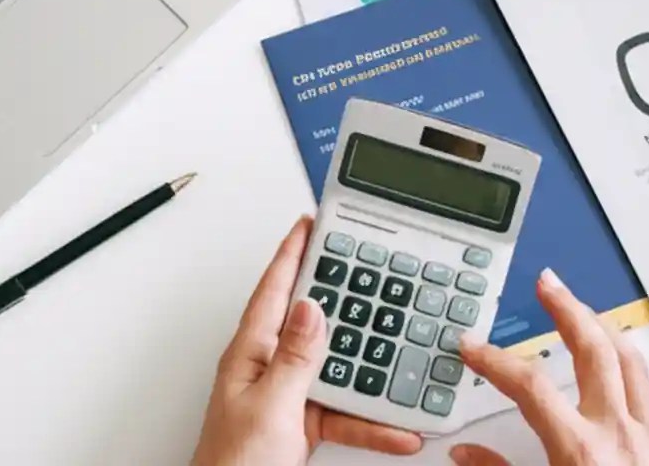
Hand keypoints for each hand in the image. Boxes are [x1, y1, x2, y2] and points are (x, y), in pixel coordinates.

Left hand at [190, 217, 422, 465]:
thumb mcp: (270, 406)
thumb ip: (294, 358)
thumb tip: (311, 309)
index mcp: (250, 353)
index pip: (273, 291)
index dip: (292, 254)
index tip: (311, 224)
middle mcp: (268, 368)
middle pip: (310, 321)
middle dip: (343, 296)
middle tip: (368, 266)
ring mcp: (287, 397)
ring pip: (337, 367)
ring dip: (369, 366)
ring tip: (398, 349)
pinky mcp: (303, 424)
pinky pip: (345, 412)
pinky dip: (372, 421)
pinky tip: (396, 426)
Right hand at [450, 269, 648, 465]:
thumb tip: (464, 456)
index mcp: (578, 451)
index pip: (528, 388)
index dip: (495, 361)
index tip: (471, 346)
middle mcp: (618, 434)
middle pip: (589, 353)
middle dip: (565, 311)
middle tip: (545, 285)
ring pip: (632, 364)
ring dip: (608, 327)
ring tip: (587, 305)